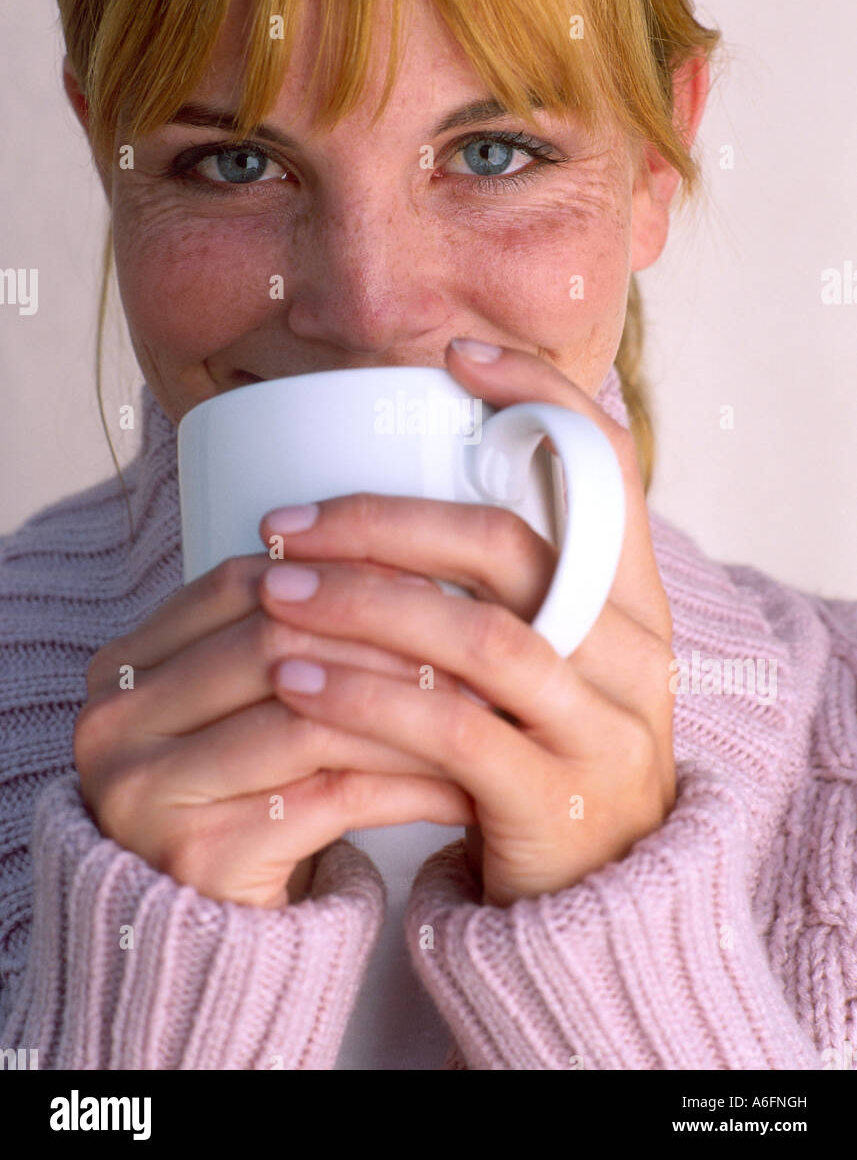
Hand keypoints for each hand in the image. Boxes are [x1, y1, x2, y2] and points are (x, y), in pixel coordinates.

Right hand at [75, 552, 471, 910]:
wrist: (210, 938)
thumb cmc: (244, 803)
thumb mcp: (248, 709)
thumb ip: (290, 637)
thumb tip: (412, 566)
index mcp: (121, 667)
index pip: (241, 586)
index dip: (341, 577)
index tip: (428, 586)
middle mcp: (114, 723)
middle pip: (276, 644)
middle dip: (385, 642)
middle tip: (470, 647)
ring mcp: (146, 793)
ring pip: (310, 719)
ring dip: (409, 714)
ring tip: (480, 714)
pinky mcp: (198, 858)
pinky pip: (331, 798)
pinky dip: (407, 786)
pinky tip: (459, 787)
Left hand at [259, 339, 676, 907]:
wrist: (594, 901)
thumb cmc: (540, 751)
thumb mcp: (542, 661)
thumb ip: (497, 588)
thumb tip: (390, 496)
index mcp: (632, 594)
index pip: (610, 465)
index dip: (540, 396)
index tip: (451, 357)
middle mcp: (635, 648)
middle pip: (514, 545)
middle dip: (387, 520)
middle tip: (285, 523)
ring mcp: (605, 725)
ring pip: (481, 635)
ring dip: (363, 604)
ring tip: (270, 593)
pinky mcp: (557, 797)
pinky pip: (456, 733)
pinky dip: (370, 698)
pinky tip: (298, 682)